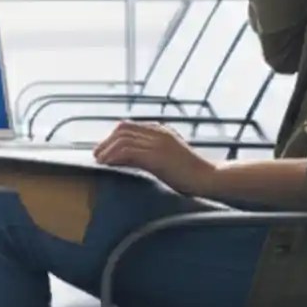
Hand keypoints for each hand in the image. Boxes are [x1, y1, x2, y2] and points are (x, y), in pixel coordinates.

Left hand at [93, 121, 215, 195]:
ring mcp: (158, 143)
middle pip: (123, 130)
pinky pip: (128, 151)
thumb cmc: (191, 174)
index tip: (104, 150)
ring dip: (107, 150)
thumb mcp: (170, 158)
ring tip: (99, 162)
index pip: (129, 127)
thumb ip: (153, 153)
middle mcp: (158, 132)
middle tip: (97, 156)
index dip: (113, 137)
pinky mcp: (157, 156)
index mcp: (161, 130)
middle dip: (106, 142)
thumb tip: (131, 160)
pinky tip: (108, 165)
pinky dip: (114, 157)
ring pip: (123, 139)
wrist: (209, 179)